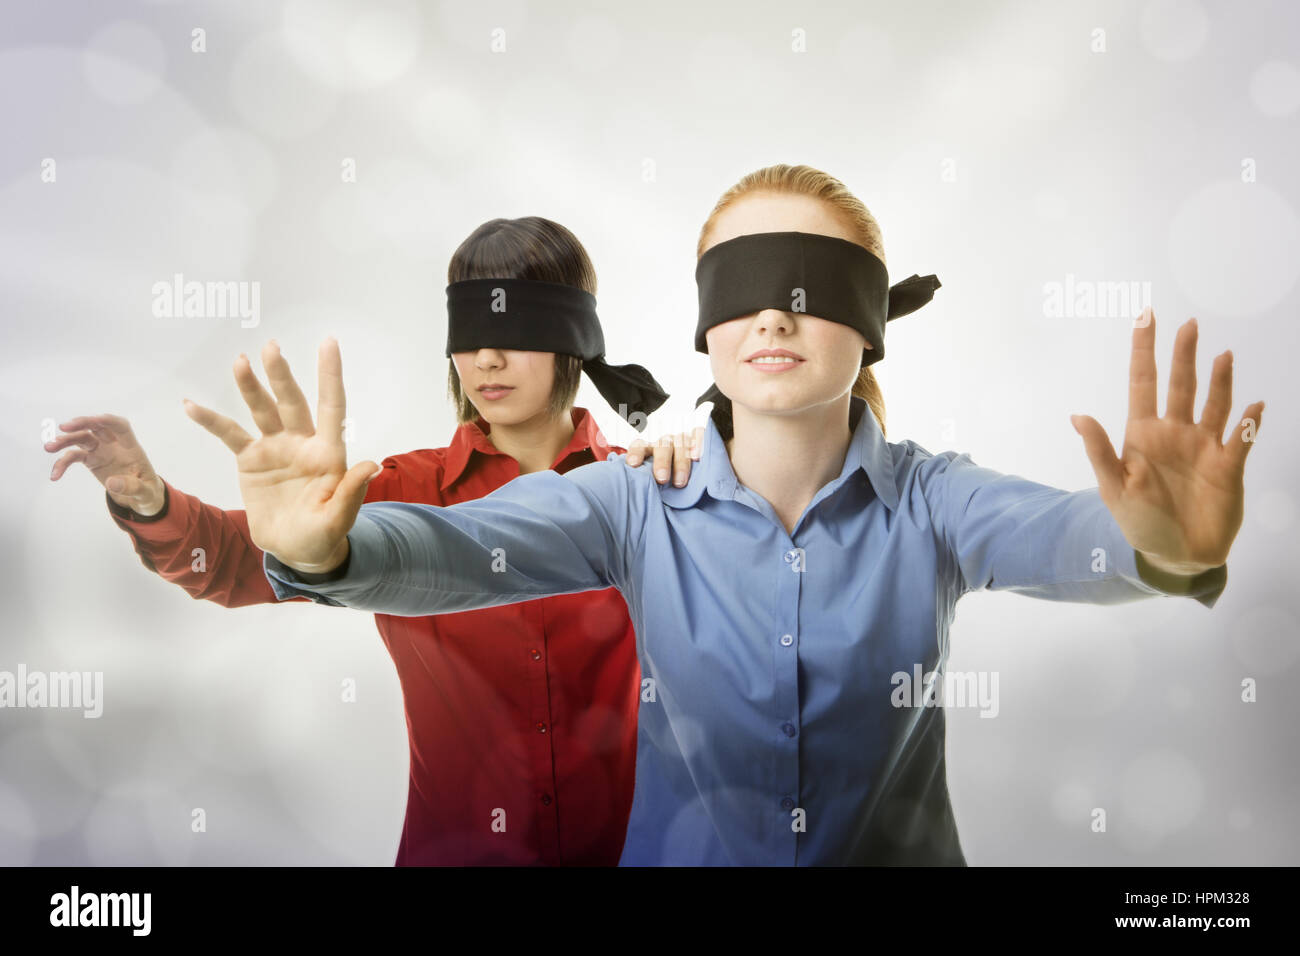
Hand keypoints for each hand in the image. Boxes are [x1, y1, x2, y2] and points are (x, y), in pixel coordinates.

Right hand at [46, 413, 166, 514]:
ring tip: (49, 447)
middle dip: (82, 424)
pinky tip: (55, 475)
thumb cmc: (146, 491)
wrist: (140, 497)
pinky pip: (74, 457)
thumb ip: (132, 487)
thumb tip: (112, 482)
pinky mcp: (92, 461)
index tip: (96, 419)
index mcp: (131, 448)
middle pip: (97, 428)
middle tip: (64, 427)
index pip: (121, 427)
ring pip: (81, 439)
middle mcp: (114, 445)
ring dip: (65, 440)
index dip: (109, 421)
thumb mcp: (145, 493)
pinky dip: (63, 464)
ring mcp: (101, 451)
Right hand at [183, 338, 380, 573]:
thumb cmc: (323, 535)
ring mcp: (276, 447)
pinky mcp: (251, 460)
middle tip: (272, 347)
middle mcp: (303, 443)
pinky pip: (230, 435)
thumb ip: (351, 493)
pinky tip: (191, 404)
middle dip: (282, 376)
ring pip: (263, 410)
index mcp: (329, 453)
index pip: (333, 407)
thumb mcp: (337, 519)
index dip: (330, 376)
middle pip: (293, 402)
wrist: (295, 550)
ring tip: (240, 361)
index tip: (329, 343)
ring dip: (252, 387)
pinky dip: (212, 421)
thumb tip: (371, 465)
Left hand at [625, 427, 704, 485]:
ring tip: (681, 481)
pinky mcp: (698, 438)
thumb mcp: (657, 483)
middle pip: (662, 447)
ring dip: (681, 462)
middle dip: (662, 462)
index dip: (636, 453)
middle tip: (662, 479)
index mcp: (651, 451)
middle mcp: (666, 444)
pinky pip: (698, 434)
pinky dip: (699, 444)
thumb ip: (649, 484)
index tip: (633, 464)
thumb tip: (640, 498)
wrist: (697, 476)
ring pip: (680, 444)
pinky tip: (698, 458)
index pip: (640, 447)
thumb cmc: (670, 482)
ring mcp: (682, 440)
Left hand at [1071, 308, 1263, 574]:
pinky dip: (1250, 421)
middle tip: (1189, 325)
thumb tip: (1078, 415)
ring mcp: (1204, 446)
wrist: (1176, 556)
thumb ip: (1099, 452)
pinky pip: (1242, 438)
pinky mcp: (1229, 465)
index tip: (1145, 317)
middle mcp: (1175, 432)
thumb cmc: (1140, 522)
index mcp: (1143, 434)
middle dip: (1183, 355)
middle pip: (1180, 385)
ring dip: (1220, 381)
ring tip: (1223, 356)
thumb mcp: (1114, 489)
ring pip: (1214, 403)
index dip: (1143, 350)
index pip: (1142, 382)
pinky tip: (1254, 405)